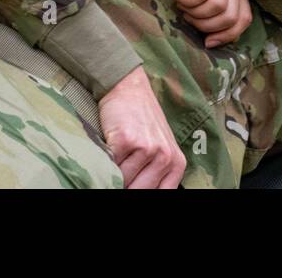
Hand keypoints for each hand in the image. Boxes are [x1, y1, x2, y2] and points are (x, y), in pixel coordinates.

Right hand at [98, 66, 185, 188]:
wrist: (128, 87)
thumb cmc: (142, 118)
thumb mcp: (160, 146)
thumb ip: (156, 172)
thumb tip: (138, 188)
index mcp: (176, 163)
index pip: (159, 194)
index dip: (141, 191)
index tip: (132, 184)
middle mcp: (165, 157)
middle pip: (139, 190)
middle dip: (126, 184)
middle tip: (120, 172)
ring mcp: (147, 148)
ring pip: (123, 180)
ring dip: (115, 171)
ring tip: (116, 154)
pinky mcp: (127, 140)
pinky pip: (110, 165)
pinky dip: (105, 159)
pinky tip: (110, 144)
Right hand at [164, 0, 252, 46]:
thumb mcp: (200, 4)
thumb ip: (212, 19)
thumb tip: (213, 42)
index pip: (244, 18)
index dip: (227, 35)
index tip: (208, 42)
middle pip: (230, 15)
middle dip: (206, 25)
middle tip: (188, 17)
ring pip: (217, 5)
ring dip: (194, 13)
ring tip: (182, 6)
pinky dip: (186, 0)